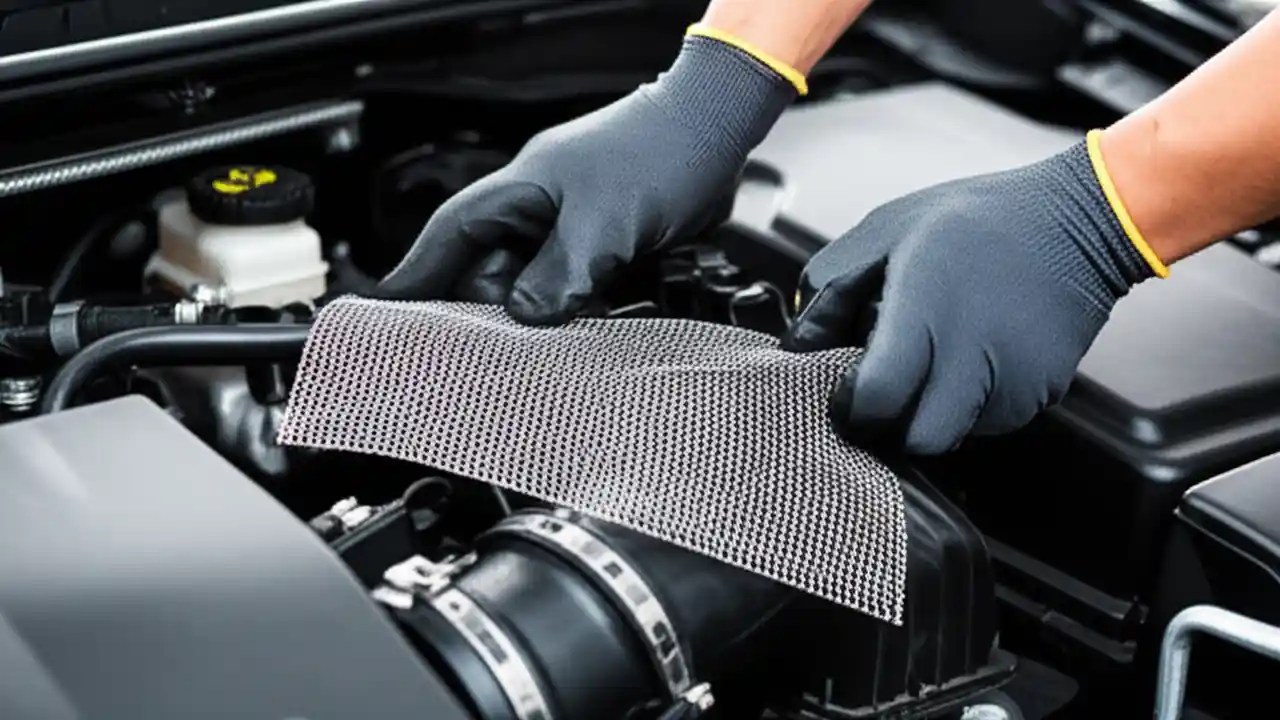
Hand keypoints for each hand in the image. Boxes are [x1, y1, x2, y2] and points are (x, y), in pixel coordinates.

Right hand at [377, 36, 794, 324]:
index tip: (386, 315)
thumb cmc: (659, 151)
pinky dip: (577, 311)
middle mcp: (537, 211)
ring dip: (545, 317)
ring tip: (554, 346)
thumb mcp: (604, 220)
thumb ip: (561, 272)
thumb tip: (525, 316)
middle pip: (490, 274)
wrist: (716, 131)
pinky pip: (574, 289)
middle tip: (500, 353)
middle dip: (495, 313)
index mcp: (518, 192)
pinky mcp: (603, 246)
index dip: (415, 277)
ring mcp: (570, 228)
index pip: (449, 238)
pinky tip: (591, 328)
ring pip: (534, 286)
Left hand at [783, 142, 1155, 454]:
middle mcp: (974, 358)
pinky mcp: (1040, 396)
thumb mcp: (885, 232)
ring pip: (951, 437)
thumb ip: (830, 287)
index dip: (852, 409)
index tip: (844, 392)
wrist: (1080, 220)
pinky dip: (966, 403)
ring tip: (932, 358)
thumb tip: (800, 343)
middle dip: (890, 426)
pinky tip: (969, 356)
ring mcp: (1013, 383)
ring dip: (929, 412)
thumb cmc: (977, 220)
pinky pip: (986, 423)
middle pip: (916, 441)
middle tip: (882, 389)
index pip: (878, 402)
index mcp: (927, 313)